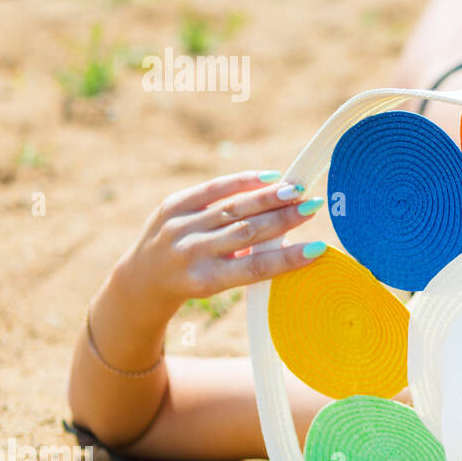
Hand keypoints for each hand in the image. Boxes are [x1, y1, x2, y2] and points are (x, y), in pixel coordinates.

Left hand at [115, 170, 326, 314]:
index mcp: (205, 280)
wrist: (143, 278)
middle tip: (314, 206)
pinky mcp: (172, 206)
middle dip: (284, 218)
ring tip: (297, 190)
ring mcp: (180, 227)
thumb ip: (249, 263)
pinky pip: (213, 189)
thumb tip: (289, 239)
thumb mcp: (219, 283)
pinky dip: (242, 181)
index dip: (288, 258)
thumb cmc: (195, 281)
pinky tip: (269, 177)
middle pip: (247, 232)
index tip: (318, 248)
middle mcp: (190, 253)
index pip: (255, 268)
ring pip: (233, 208)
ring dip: (269, 198)